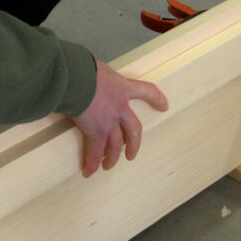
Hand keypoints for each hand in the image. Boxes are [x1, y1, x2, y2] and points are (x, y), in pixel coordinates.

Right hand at [73, 59, 167, 176]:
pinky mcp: (96, 132)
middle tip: (131, 154)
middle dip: (134, 144)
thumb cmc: (82, 68)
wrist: (75, 78)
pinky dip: (92, 163)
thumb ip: (97, 77)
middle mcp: (120, 107)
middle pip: (134, 130)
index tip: (164, 106)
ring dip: (112, 157)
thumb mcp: (96, 68)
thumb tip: (85, 77)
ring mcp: (109, 122)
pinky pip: (95, 151)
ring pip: (115, 145)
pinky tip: (88, 171)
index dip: (156, 99)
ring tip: (108, 165)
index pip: (146, 91)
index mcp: (122, 87)